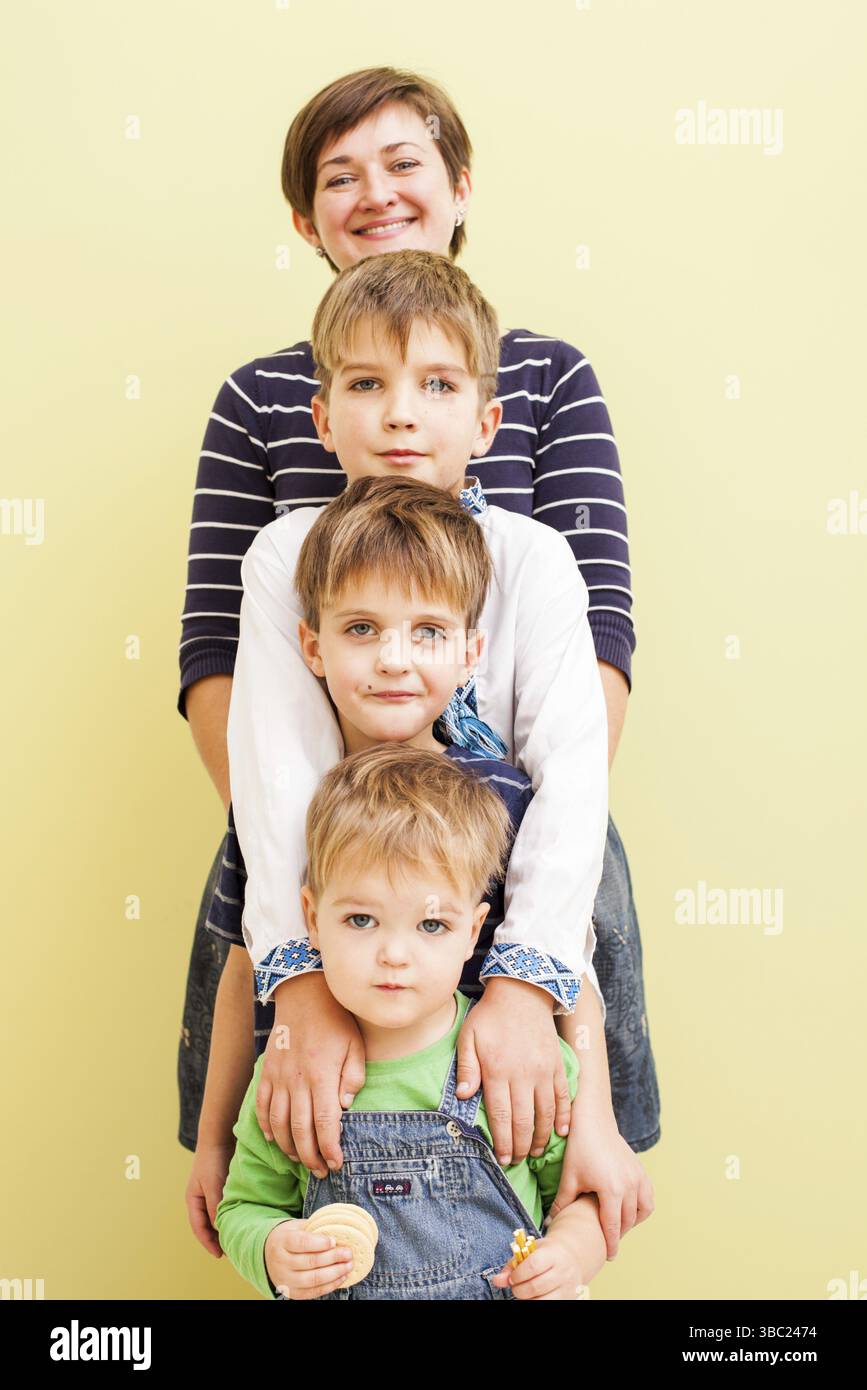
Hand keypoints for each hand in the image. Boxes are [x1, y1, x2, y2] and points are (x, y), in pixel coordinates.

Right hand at [185, 1143, 233, 1256]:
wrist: (219, 1137)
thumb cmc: (212, 1160)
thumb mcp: (213, 1185)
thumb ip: (215, 1206)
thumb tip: (220, 1227)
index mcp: (193, 1200)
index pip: (199, 1228)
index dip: (208, 1242)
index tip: (219, 1254)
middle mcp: (201, 1199)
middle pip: (208, 1225)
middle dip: (217, 1239)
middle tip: (231, 1251)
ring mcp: (211, 1193)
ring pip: (217, 1217)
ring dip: (225, 1227)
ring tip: (237, 1238)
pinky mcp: (223, 1187)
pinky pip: (226, 1206)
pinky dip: (232, 1215)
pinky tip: (243, 1220)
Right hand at [254, 973, 365, 1175]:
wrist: (304, 994)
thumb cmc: (335, 1021)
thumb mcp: (355, 1045)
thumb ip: (353, 1077)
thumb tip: (346, 1107)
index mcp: (322, 1075)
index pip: (325, 1123)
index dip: (330, 1149)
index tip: (336, 1164)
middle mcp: (297, 1080)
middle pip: (300, 1130)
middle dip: (311, 1157)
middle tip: (321, 1172)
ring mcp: (278, 1078)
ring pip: (278, 1124)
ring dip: (289, 1147)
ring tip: (301, 1160)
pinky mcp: (267, 1073)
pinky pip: (262, 1107)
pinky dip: (267, 1127)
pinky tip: (276, 1139)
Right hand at [264, 1220, 355, 1299]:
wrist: (268, 1255)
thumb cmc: (289, 1237)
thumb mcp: (296, 1227)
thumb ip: (314, 1229)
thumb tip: (339, 1233)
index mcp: (281, 1241)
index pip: (301, 1242)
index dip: (319, 1243)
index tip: (334, 1241)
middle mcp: (281, 1262)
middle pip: (309, 1262)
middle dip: (333, 1258)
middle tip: (348, 1253)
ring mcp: (285, 1280)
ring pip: (313, 1279)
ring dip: (334, 1273)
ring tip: (348, 1266)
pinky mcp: (292, 1293)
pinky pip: (313, 1292)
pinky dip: (329, 1286)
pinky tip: (341, 1277)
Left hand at [456, 979, 570, 1165]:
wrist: (522, 991)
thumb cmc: (490, 1015)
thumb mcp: (468, 1036)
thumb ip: (466, 1068)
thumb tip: (462, 1097)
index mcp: (498, 1070)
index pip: (502, 1115)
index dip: (503, 1140)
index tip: (502, 1157)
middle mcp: (523, 1074)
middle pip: (524, 1120)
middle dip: (520, 1145)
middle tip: (516, 1160)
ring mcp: (543, 1070)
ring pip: (546, 1113)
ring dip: (541, 1136)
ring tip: (534, 1151)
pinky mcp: (557, 1065)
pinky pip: (563, 1096)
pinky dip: (563, 1117)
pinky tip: (560, 1132)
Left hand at [488, 1226, 593, 1299]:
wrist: (572, 1258)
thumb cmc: (547, 1253)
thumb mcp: (530, 1250)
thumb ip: (512, 1264)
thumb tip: (497, 1281)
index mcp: (553, 1254)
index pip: (533, 1266)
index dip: (518, 1274)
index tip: (512, 1278)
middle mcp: (563, 1271)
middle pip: (536, 1287)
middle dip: (519, 1290)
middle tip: (515, 1287)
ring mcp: (567, 1287)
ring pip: (542, 1301)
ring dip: (527, 1300)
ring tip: (524, 1293)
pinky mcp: (569, 1299)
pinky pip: (549, 1306)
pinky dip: (536, 1303)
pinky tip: (533, 1297)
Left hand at [543, 1109, 653, 1258]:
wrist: (594, 1120)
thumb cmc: (579, 1148)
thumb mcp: (569, 1178)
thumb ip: (561, 1204)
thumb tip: (548, 1223)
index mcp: (612, 1190)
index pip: (612, 1227)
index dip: (610, 1244)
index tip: (607, 1256)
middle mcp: (630, 1185)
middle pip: (627, 1222)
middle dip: (618, 1234)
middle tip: (608, 1242)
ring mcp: (638, 1177)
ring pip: (642, 1212)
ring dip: (632, 1222)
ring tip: (617, 1224)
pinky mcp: (642, 1170)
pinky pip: (648, 1197)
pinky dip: (641, 1207)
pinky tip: (628, 1208)